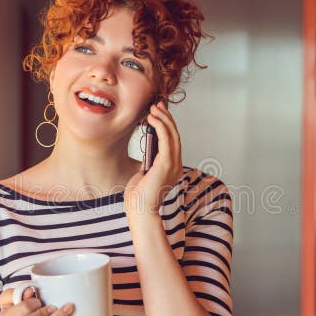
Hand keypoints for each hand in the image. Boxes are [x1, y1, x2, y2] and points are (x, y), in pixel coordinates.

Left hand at [124, 101, 183, 216]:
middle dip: (166, 118)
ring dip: (163, 119)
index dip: (167, 125)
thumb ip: (149, 162)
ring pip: (172, 135)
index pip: (172, 142)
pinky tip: (152, 119)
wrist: (139, 210)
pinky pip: (166, 140)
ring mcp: (173, 165)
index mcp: (172, 168)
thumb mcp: (144, 174)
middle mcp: (176, 165)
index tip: (158, 113)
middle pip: (175, 135)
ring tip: (154, 108)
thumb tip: (148, 148)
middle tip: (158, 104)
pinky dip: (160, 127)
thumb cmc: (138, 197)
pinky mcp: (166, 164)